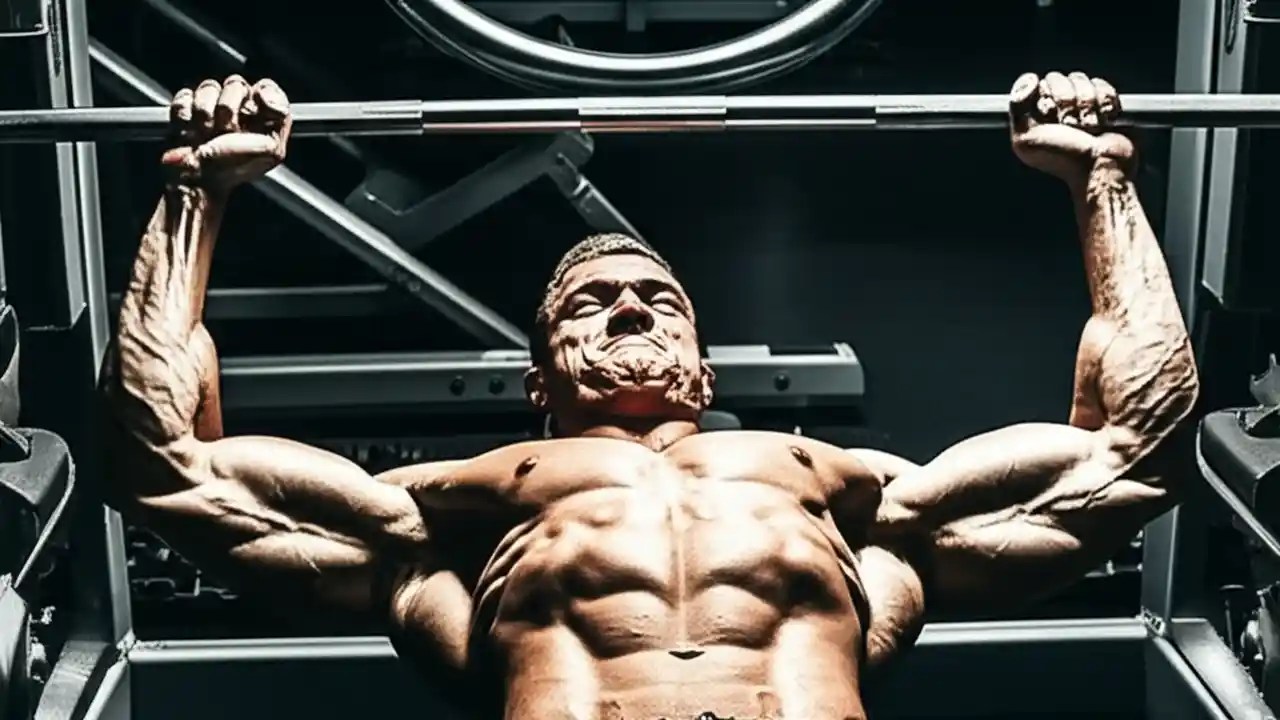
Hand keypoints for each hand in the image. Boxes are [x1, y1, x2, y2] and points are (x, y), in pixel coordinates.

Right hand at [162, 75, 291, 192]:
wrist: (199, 181)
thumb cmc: (235, 169)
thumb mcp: (272, 151)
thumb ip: (279, 119)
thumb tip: (266, 95)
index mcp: (262, 115)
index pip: (267, 87)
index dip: (262, 94)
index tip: (257, 107)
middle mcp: (238, 107)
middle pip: (236, 83)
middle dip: (230, 109)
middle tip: (227, 131)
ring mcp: (211, 105)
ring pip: (209, 87)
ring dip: (207, 115)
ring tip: (208, 134)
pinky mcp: (186, 107)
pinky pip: (185, 96)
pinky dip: (187, 116)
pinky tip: (192, 131)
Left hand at [1009, 71, 1134, 183]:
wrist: (1101, 168)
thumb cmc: (1063, 160)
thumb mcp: (1025, 139)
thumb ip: (1017, 107)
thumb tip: (1029, 78)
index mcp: (1036, 113)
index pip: (1041, 83)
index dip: (1049, 98)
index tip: (1051, 118)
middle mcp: (1057, 107)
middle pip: (1062, 79)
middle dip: (1068, 104)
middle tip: (1072, 126)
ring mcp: (1082, 104)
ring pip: (1084, 81)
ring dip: (1087, 107)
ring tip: (1088, 129)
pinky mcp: (1105, 104)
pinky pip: (1104, 86)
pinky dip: (1105, 104)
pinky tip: (1104, 121)